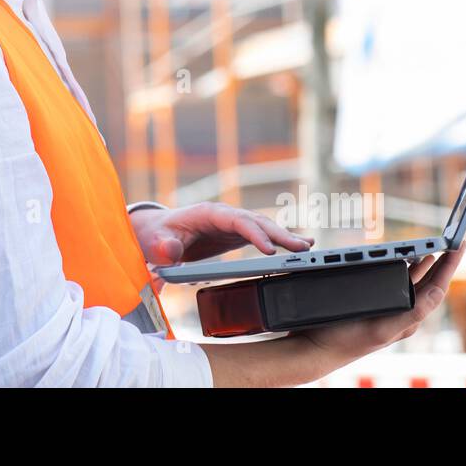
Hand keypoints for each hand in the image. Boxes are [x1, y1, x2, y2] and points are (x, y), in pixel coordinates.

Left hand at [130, 201, 314, 265]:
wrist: (157, 232)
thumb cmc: (158, 235)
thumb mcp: (156, 243)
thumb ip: (164, 247)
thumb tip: (170, 252)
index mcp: (208, 213)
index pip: (237, 221)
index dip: (255, 234)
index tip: (270, 250)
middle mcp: (225, 215)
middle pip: (257, 222)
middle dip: (280, 234)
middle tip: (303, 248)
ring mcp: (232, 224)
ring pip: (263, 227)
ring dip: (285, 236)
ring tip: (309, 246)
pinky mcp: (236, 234)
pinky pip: (261, 235)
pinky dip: (279, 240)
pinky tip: (298, 246)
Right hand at [291, 240, 465, 364]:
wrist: (316, 348)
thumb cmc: (346, 340)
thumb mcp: (383, 328)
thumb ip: (413, 311)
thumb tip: (440, 290)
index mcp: (410, 317)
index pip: (437, 286)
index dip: (451, 264)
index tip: (461, 244)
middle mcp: (403, 311)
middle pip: (428, 281)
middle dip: (441, 261)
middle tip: (452, 242)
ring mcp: (389, 307)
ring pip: (412, 279)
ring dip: (423, 262)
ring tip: (433, 248)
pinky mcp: (374, 303)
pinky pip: (394, 281)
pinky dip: (403, 267)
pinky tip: (402, 260)